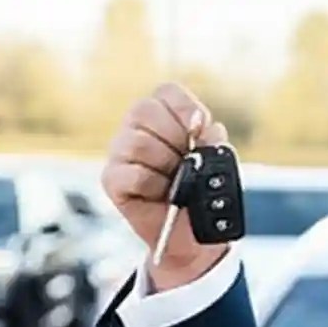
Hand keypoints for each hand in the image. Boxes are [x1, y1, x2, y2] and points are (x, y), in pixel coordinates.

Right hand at [101, 82, 230, 291]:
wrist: (192, 234)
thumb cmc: (200, 194)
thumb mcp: (215, 162)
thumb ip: (212, 141)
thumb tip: (210, 129)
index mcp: (162, 118)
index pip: (167, 93)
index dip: (185, 107)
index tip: (199, 127)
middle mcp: (136, 129)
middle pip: (145, 111)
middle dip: (175, 137)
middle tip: (187, 160)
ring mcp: (120, 153)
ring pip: (139, 142)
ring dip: (166, 164)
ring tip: (176, 181)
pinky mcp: (112, 180)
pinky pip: (132, 173)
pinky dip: (153, 185)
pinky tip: (161, 194)